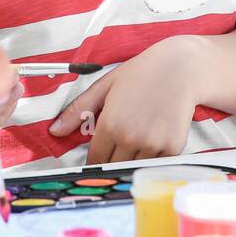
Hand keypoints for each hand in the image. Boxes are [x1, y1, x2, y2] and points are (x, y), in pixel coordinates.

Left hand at [47, 38, 200, 163]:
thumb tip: (54, 131)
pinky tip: (154, 136)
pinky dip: (153, 157)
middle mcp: (131, 138)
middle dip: (113, 158)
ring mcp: (153, 145)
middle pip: (114, 166)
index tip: (99, 154)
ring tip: (139, 134)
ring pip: (134, 166)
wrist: (181, 69)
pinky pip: (156, 164)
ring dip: (133, 158)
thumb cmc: (140, 75)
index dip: (96, 158)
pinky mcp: (173, 148)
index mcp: (110, 124)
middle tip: (120, 141)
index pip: (95, 159)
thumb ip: (78, 110)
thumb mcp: (105, 86)